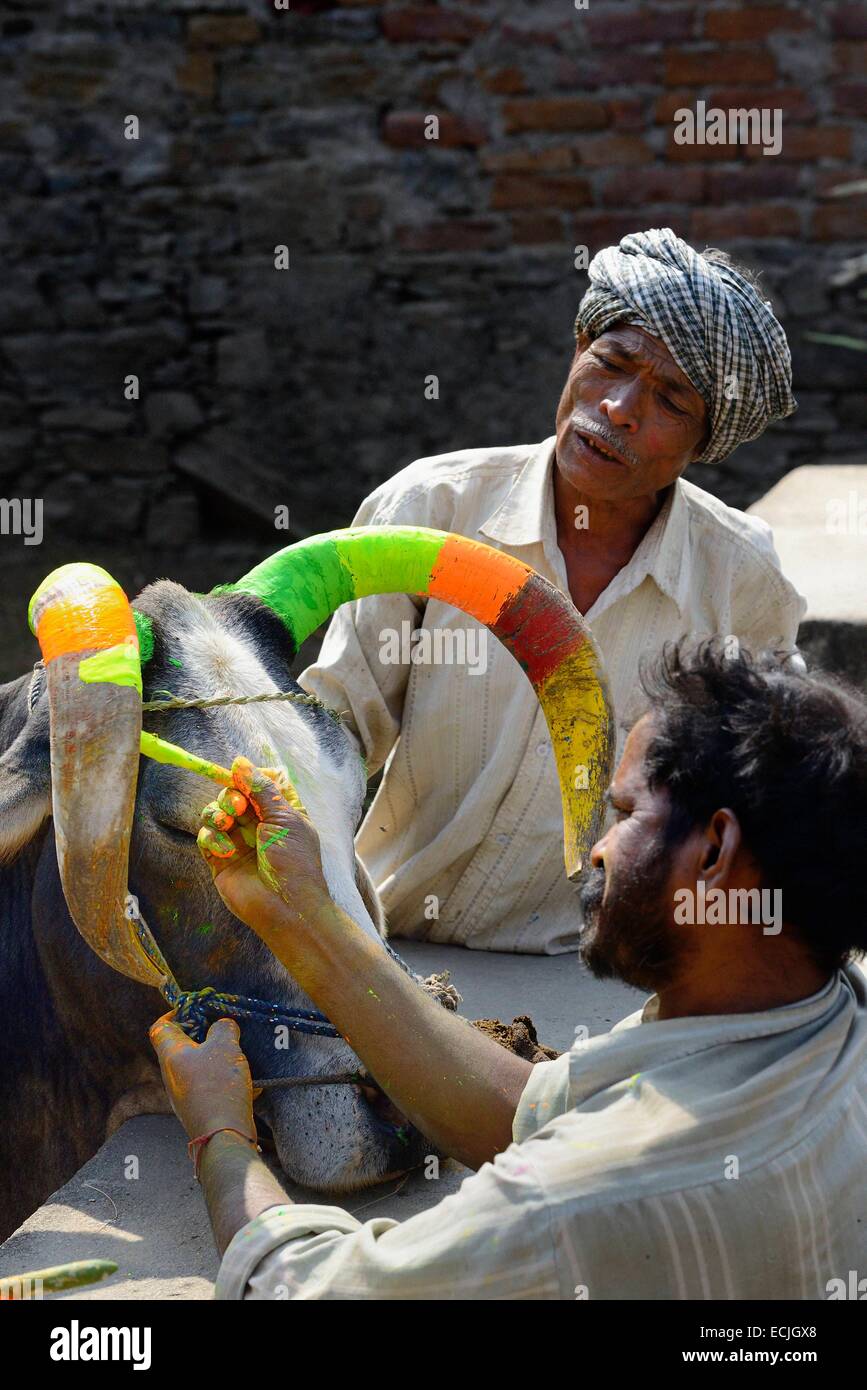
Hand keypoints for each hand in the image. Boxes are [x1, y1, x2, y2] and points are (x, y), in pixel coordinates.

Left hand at [149, 1013, 256, 1141]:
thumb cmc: (218, 1085)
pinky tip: (245, 1080)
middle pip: (182, 1044)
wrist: (223, 1134)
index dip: (177, 1012)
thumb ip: (223, 1027)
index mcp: (171, 1054)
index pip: (161, 1026)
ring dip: (217, 1055)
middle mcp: (172, 1074)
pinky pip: (209, 1083)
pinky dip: (224, 1076)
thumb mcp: (225, 1045)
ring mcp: (184, 1093)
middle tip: (225, 1027)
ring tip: (238, 1052)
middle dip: (204, 1032)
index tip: (198, 1008)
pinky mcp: (198, 1107)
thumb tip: (222, 1025)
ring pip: (198, 1064)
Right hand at [196, 757, 329, 944]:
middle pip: (233, 795)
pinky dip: (212, 838)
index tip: (241, 775)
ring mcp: (238, 842)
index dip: (248, 777)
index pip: (259, 784)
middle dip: (231, 795)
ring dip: (216, 813)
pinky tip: (226, 850)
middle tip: (238, 806)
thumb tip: (240, 762)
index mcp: (280, 812)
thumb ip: (262, 789)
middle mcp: (258, 825)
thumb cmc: (295, 862)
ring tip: (226, 823)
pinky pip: (206, 837)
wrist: (286, 906)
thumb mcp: (285, 818)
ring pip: (215, 813)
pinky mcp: (220, 859)